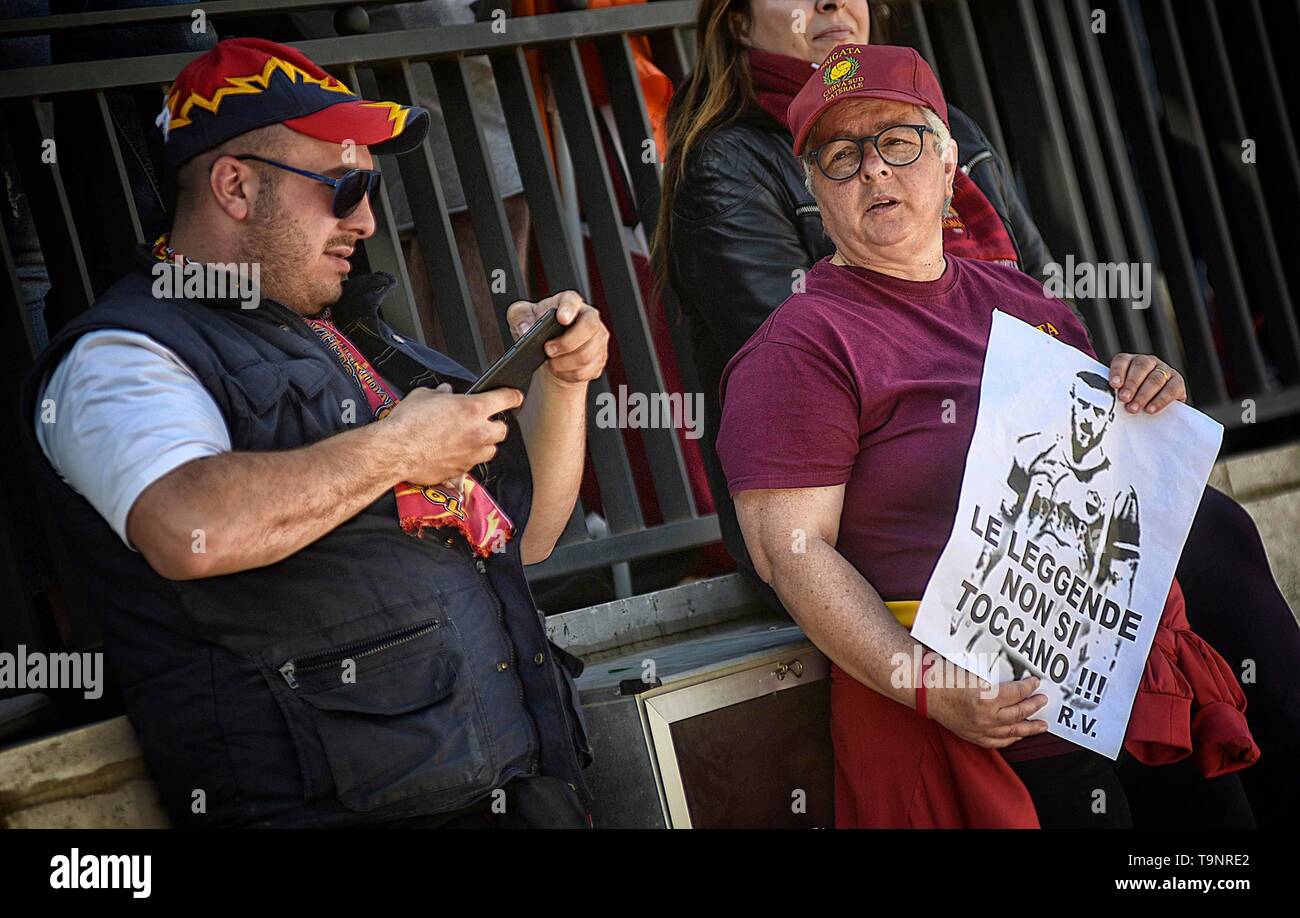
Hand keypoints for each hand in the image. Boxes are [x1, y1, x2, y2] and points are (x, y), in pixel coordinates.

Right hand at [381, 383, 523, 484]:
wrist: (396, 451)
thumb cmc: (408, 423)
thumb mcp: (424, 395)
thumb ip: (440, 394)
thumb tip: (445, 393)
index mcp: (473, 408)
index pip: (507, 399)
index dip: (513, 396)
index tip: (515, 397)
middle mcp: (478, 432)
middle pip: (503, 429)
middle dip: (495, 425)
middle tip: (482, 422)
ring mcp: (472, 454)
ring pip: (491, 450)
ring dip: (484, 444)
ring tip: (468, 439)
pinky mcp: (461, 471)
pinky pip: (473, 464)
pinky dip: (467, 458)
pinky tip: (453, 453)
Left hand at [506, 290, 608, 387]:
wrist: (549, 354)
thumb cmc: (539, 331)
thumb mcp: (521, 318)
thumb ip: (519, 317)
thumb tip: (526, 328)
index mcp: (568, 302)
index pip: (573, 300)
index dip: (569, 309)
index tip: (561, 319)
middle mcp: (588, 317)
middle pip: (589, 328)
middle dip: (566, 343)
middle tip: (548, 350)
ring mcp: (597, 339)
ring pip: (587, 354)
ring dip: (565, 363)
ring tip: (552, 362)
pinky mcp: (599, 358)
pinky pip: (587, 370)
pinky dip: (570, 374)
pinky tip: (561, 370)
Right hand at [925, 670, 1049, 748]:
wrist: (924, 692)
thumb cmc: (944, 677)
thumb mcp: (973, 672)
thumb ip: (993, 679)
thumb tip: (1013, 680)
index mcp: (986, 697)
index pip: (1017, 693)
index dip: (1028, 687)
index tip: (1035, 682)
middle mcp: (985, 717)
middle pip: (1018, 713)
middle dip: (1034, 706)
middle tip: (1043, 700)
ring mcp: (979, 729)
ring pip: (1012, 731)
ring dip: (1029, 727)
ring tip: (1041, 725)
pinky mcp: (972, 736)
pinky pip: (997, 741)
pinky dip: (1010, 738)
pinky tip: (1018, 735)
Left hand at [1108, 353, 1186, 414]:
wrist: (1157, 405)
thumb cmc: (1133, 398)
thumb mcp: (1123, 393)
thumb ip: (1115, 392)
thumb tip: (1102, 402)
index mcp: (1130, 361)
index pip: (1122, 360)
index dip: (1118, 371)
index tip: (1114, 385)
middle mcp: (1148, 362)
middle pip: (1140, 367)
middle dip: (1131, 384)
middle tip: (1124, 398)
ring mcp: (1164, 370)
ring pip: (1155, 378)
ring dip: (1144, 394)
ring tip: (1134, 408)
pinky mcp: (1177, 381)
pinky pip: (1171, 389)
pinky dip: (1160, 400)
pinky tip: (1150, 409)